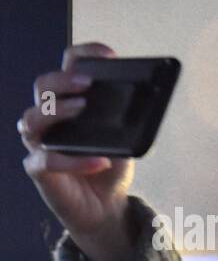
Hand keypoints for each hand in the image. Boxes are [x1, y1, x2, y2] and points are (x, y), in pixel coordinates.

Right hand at [20, 42, 136, 260]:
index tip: (108, 54)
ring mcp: (40, 143)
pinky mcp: (40, 171)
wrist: (105, 206)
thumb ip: (125, 121)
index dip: (83, 55)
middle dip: (64, 81)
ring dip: (57, 111)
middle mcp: (48, 118)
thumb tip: (143, 103)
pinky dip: (73, 161)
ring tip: (82, 110)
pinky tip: (99, 160)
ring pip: (31, 119)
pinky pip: (46, 162)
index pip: (67, 67)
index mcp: (69, 102)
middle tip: (89, 84)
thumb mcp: (124, 140)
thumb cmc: (109, 166)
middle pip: (42, 87)